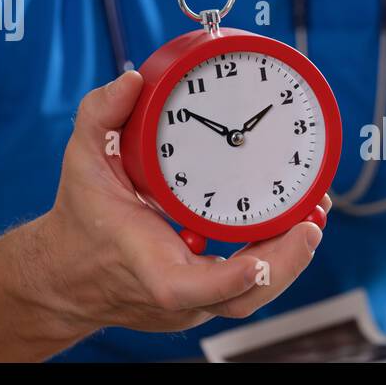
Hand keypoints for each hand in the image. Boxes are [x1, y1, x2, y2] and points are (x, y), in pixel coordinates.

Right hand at [39, 71, 326, 334]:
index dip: (228, 280)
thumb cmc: (83, 217)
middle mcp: (176, 295)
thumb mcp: (82, 161)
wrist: (70, 272)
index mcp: (146, 265)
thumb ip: (99, 117)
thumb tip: (132, 82)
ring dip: (290, 260)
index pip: (187, 288)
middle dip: (284, 264)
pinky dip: (278, 259)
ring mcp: (195, 302)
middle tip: (312, 222)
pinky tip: (300, 226)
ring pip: (252, 297)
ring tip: (315, 217)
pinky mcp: (208, 299)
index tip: (257, 262)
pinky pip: (249, 288)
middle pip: (240, 299)